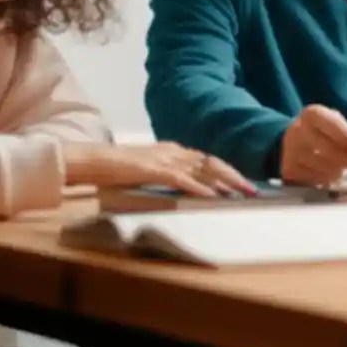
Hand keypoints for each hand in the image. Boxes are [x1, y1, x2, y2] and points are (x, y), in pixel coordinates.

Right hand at [62, 142, 253, 197]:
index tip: (242, 182)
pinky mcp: (153, 170)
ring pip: (202, 170)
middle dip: (234, 176)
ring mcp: (164, 159)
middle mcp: (173, 151)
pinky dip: (199, 188)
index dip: (227, 171)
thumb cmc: (117, 168)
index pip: (207, 159)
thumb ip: (167, 173)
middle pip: (211, 162)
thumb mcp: (148, 168)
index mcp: (172, 150)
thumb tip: (187, 185)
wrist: (93, 160)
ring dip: (223, 182)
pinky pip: (182, 179)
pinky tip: (212, 197)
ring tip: (240, 193)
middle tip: (252, 190)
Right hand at [281, 104, 346, 184]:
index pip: (333, 125)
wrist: (292, 142)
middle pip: (329, 150)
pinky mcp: (288, 170)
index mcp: (311, 114)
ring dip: (340, 171)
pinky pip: (316, 179)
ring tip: (346, 168)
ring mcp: (290, 152)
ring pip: (324, 168)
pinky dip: (328, 179)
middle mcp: (297, 131)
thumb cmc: (322, 131)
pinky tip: (331, 174)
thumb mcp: (335, 122)